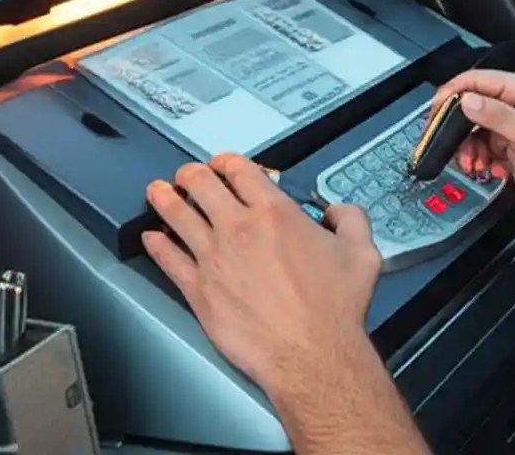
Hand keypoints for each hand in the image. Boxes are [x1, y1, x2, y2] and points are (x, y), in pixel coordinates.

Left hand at [141, 154, 382, 393]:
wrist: (312, 354)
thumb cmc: (335, 308)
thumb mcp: (362, 252)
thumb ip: (351, 219)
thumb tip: (336, 210)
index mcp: (275, 213)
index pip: (240, 170)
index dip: (226, 161)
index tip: (222, 164)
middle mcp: (239, 228)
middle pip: (200, 184)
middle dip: (191, 174)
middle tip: (188, 176)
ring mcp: (213, 258)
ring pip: (176, 215)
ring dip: (164, 198)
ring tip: (157, 191)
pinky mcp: (199, 290)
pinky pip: (168, 259)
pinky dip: (156, 244)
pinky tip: (151, 238)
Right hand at [432, 69, 514, 211]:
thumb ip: (496, 116)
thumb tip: (467, 100)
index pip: (478, 80)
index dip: (453, 92)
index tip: (436, 109)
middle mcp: (513, 102)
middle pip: (470, 104)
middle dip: (457, 126)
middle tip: (445, 140)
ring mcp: (507, 123)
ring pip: (470, 127)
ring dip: (465, 147)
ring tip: (472, 163)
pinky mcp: (502, 142)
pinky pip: (476, 144)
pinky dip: (473, 157)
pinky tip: (481, 167)